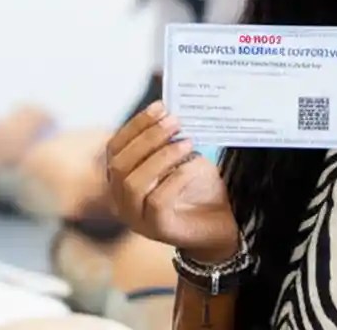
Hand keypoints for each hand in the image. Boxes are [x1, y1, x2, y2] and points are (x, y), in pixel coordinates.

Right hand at [105, 101, 238, 262]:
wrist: (222, 224)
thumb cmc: (198, 189)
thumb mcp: (181, 158)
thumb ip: (169, 139)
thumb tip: (168, 112)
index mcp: (121, 179)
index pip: (114, 148)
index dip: (134, 125)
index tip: (159, 107)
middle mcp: (122, 200)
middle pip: (119, 166)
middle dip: (147, 138)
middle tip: (175, 122)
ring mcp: (137, 218)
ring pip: (133, 184)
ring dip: (160, 157)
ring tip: (186, 142)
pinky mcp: (158, 230)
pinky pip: (157, 201)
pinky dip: (175, 179)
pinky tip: (192, 166)